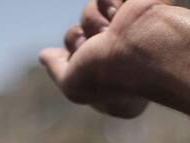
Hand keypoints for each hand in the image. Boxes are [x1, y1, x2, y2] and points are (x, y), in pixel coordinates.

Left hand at [39, 0, 172, 118]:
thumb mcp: (73, 87)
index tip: (92, 73)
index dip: (75, 63)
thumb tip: (45, 55)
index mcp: (114, 82)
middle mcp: (122, 57)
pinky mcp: (137, 5)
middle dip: (79, 40)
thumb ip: (57, 71)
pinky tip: (120, 13)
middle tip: (96, 48)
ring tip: (111, 29)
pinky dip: (108, 0)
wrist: (143, 44)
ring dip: (93, 20)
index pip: (77, 63)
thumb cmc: (109, 74)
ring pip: (89, 13)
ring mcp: (129, 30)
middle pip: (78, 36)